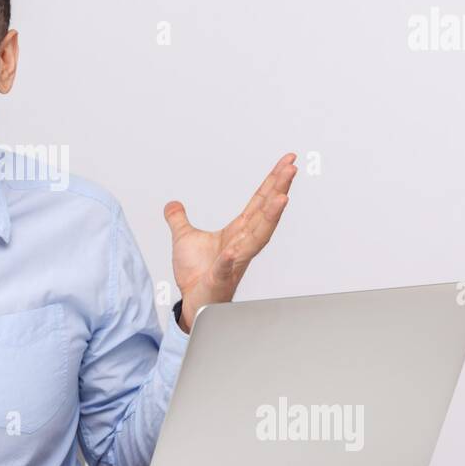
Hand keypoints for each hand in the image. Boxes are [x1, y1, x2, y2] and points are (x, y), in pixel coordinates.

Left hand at [164, 153, 296, 331]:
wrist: (192, 303)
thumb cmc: (197, 275)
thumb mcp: (184, 238)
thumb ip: (179, 220)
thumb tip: (172, 204)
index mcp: (237, 232)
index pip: (258, 202)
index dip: (273, 181)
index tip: (288, 162)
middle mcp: (242, 244)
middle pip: (264, 213)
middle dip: (279, 190)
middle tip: (292, 168)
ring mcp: (234, 262)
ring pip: (256, 238)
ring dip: (270, 218)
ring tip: (282, 198)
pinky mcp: (219, 279)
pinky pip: (225, 268)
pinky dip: (229, 259)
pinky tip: (231, 251)